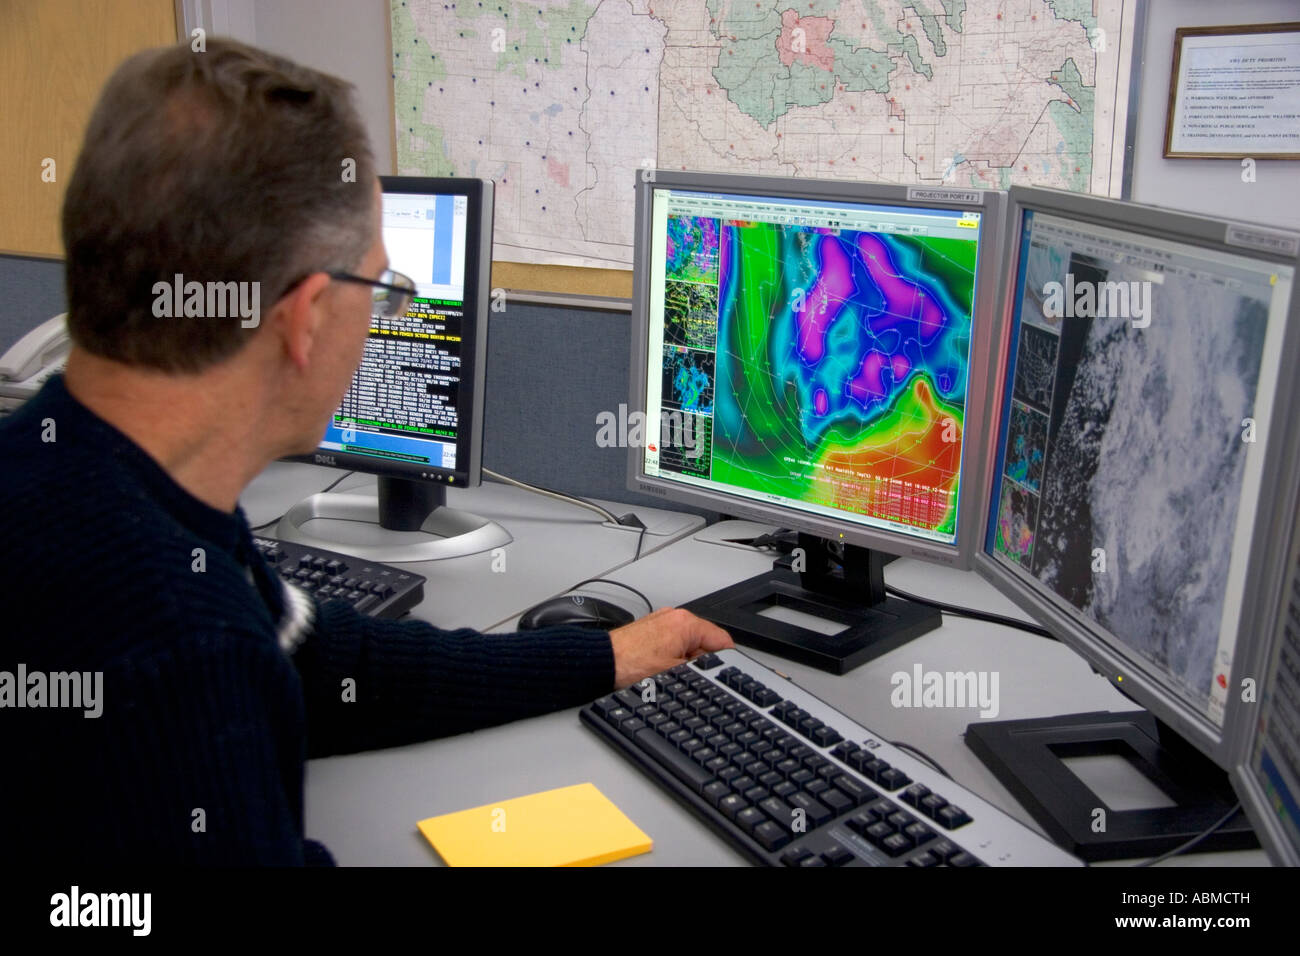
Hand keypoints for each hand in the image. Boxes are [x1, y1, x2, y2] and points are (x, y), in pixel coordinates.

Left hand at [608, 607, 733, 687]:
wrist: (601, 662)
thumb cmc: (629, 665)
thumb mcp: (675, 672)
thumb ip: (701, 667)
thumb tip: (717, 668)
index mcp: (686, 623)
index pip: (722, 640)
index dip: (724, 661)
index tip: (719, 674)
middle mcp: (675, 616)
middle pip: (705, 642)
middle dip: (699, 661)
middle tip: (683, 675)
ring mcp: (662, 620)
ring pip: (688, 643)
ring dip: (684, 659)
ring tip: (665, 671)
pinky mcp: (652, 627)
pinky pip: (673, 641)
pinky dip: (671, 654)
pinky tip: (657, 666)